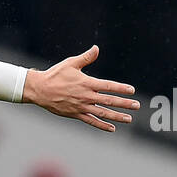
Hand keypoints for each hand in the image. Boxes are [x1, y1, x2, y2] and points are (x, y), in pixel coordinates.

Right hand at [21, 45, 138, 131]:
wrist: (39, 90)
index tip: (132, 90)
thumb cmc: (55, 75)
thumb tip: (96, 48)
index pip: (108, 86)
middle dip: (124, 104)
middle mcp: (86, 96)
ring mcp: (81, 107)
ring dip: (117, 116)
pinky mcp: (75, 114)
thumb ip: (86, 58)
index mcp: (87, 83)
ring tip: (129, 119)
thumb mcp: (71, 63)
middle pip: (109, 101)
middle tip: (136, 106)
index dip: (121, 88)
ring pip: (102, 113)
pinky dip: (102, 125)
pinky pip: (91, 121)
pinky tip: (112, 128)